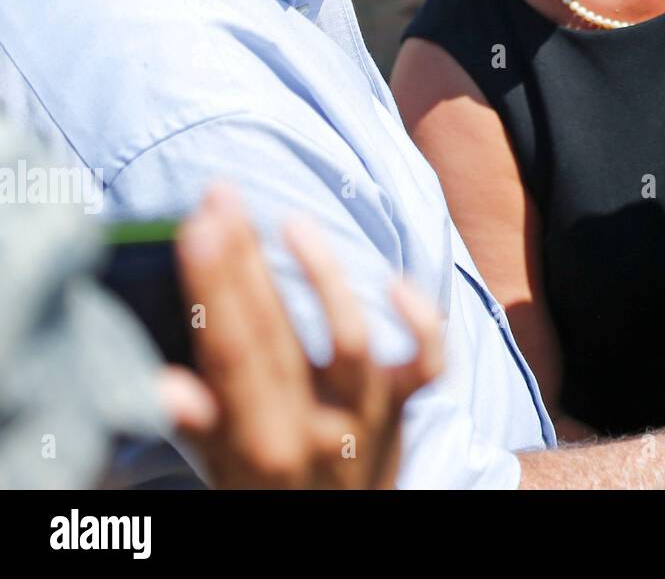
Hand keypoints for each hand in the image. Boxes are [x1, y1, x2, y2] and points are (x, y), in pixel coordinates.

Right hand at [156, 184, 441, 489]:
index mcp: (257, 446)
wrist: (338, 543)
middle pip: (275, 335)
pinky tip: (396, 283)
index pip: (230, 353)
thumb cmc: (268, 490)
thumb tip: (162, 383)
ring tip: (293, 222)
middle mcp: (314, 432)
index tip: (197, 226)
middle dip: (245, 263)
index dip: (213, 288)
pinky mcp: (404, 412)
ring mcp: (366, 420)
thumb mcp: (221, 471)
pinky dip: (421, 324)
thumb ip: (199, 426)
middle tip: (222, 199)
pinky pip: (426, 368)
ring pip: (351, 342)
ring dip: (322, 276)